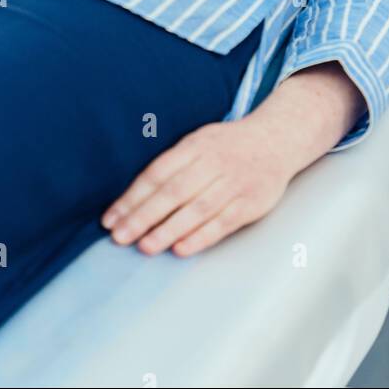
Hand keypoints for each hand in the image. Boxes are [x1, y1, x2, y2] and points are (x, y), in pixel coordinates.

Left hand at [100, 116, 293, 257]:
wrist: (278, 139)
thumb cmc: (228, 146)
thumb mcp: (199, 141)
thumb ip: (172, 165)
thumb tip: (133, 199)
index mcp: (196, 145)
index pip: (158, 172)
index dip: (132, 197)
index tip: (111, 218)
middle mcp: (214, 162)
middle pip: (174, 191)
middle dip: (143, 216)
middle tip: (120, 236)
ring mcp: (234, 182)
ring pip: (197, 209)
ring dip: (168, 229)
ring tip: (145, 247)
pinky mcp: (251, 203)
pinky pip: (223, 222)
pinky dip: (201, 236)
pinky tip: (180, 249)